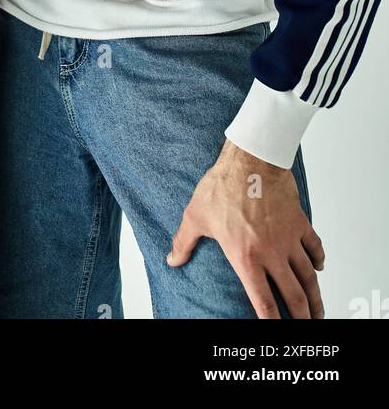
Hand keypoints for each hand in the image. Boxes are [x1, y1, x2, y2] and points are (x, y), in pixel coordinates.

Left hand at [167, 139, 324, 318]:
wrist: (251, 159)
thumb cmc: (222, 185)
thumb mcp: (195, 215)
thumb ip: (184, 241)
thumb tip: (172, 260)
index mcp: (246, 257)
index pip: (263, 301)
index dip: (272, 322)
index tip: (278, 333)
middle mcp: (271, 253)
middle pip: (294, 295)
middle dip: (302, 318)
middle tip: (307, 328)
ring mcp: (288, 239)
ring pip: (308, 277)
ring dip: (315, 297)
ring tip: (318, 311)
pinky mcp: (299, 222)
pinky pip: (314, 246)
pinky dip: (318, 259)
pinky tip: (318, 267)